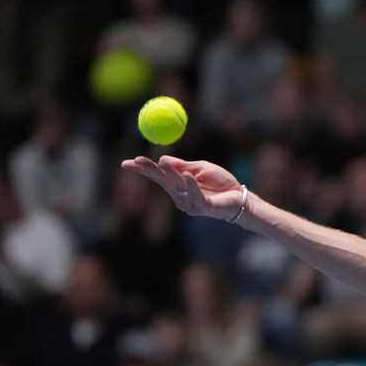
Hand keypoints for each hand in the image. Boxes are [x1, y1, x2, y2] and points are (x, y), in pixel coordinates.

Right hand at [122, 155, 244, 220]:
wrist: (239, 196)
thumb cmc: (220, 182)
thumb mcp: (200, 168)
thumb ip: (182, 166)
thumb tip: (162, 159)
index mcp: (178, 185)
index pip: (157, 176)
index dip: (143, 170)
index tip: (127, 163)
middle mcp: (180, 196)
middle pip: (162, 181)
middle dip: (149, 171)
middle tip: (137, 161)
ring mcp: (190, 204)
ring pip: (176, 187)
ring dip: (169, 174)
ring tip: (161, 163)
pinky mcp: (203, 207)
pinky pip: (195, 195)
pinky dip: (191, 184)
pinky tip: (187, 176)